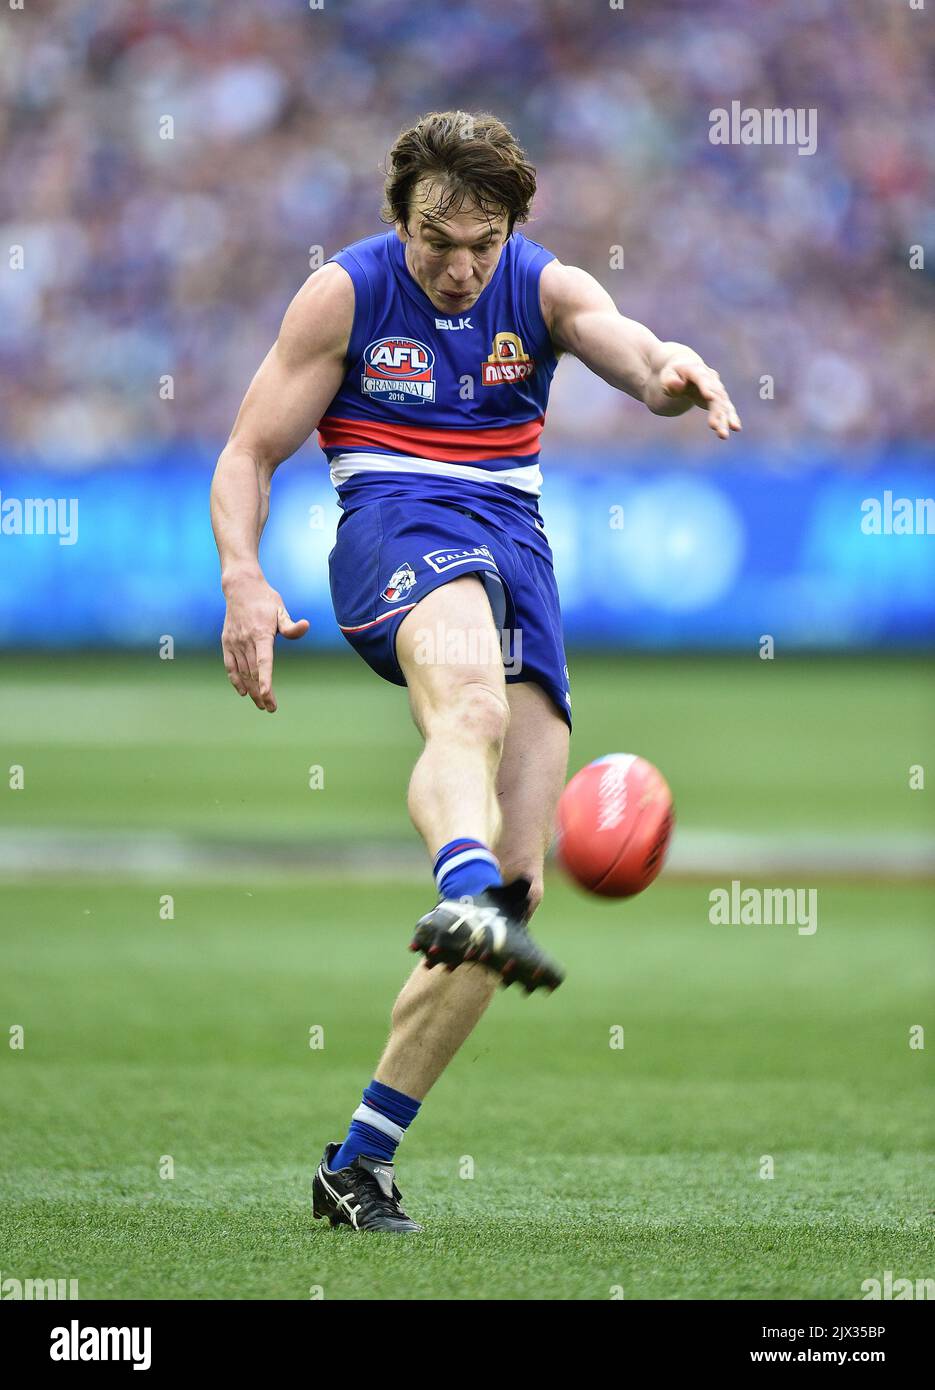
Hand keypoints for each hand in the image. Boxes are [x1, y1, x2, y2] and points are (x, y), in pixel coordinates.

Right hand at [221, 572, 308, 711]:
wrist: (240, 588)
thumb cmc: (266, 600)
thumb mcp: (281, 610)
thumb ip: (291, 626)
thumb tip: (306, 626)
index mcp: (261, 634)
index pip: (264, 662)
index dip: (265, 680)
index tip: (267, 695)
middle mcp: (246, 640)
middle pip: (254, 673)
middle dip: (262, 693)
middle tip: (270, 708)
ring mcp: (234, 642)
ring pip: (243, 673)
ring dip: (251, 691)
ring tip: (261, 704)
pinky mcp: (226, 642)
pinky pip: (230, 666)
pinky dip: (236, 680)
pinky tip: (243, 692)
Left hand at [659, 358, 741, 439]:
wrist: (686, 369)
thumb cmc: (673, 374)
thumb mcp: (667, 376)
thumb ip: (671, 381)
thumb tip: (677, 385)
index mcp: (696, 370)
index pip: (702, 379)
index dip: (706, 387)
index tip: (710, 397)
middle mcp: (710, 378)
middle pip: (716, 395)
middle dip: (716, 411)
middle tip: (713, 427)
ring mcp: (716, 388)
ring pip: (723, 404)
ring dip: (725, 419)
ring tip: (724, 435)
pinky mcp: (719, 399)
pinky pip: (726, 408)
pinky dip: (731, 417)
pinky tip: (735, 428)